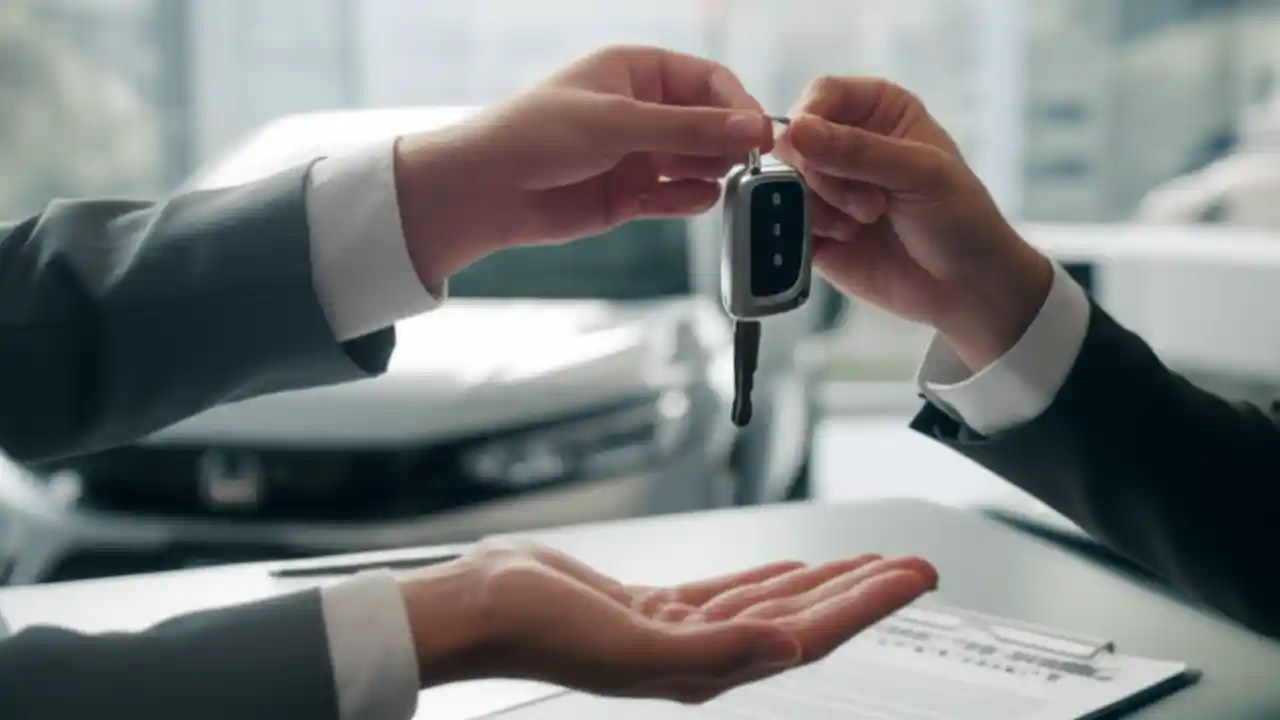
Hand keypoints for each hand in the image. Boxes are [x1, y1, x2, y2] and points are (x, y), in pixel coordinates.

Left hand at [395, 46, 772, 288]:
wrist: (486, 190)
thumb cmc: (538, 135)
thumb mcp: (619, 123)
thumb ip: (689, 129)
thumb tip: (754, 128)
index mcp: (637, 72)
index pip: (709, 82)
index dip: (738, 105)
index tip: (761, 133)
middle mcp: (642, 111)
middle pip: (709, 123)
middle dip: (729, 142)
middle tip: (748, 164)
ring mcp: (638, 155)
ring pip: (697, 162)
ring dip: (712, 172)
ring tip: (719, 182)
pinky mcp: (630, 196)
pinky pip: (676, 196)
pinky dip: (689, 200)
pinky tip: (694, 199)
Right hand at [399, 540, 935, 702]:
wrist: (485, 608)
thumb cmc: (544, 632)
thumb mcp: (635, 645)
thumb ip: (719, 648)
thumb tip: (790, 646)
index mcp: (707, 669)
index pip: (809, 635)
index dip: (867, 606)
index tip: (912, 578)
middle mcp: (704, 655)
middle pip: (805, 619)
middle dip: (864, 592)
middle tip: (914, 566)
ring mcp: (682, 631)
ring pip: (776, 603)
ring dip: (826, 582)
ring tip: (870, 564)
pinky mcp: (658, 607)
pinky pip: (733, 592)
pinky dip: (770, 579)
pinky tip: (793, 570)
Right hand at [773, 78, 1053, 369]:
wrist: (964, 288)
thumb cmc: (959, 218)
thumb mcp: (919, 173)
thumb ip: (857, 151)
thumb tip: (797, 131)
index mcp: (877, 110)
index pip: (822, 95)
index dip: (809, 118)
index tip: (813, 148)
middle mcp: (847, 143)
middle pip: (795, 141)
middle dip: (822, 175)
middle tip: (870, 206)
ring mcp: (828, 188)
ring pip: (784, 183)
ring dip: (820, 207)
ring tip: (864, 224)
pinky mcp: (814, 229)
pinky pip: (783, 222)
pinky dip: (807, 232)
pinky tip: (846, 240)